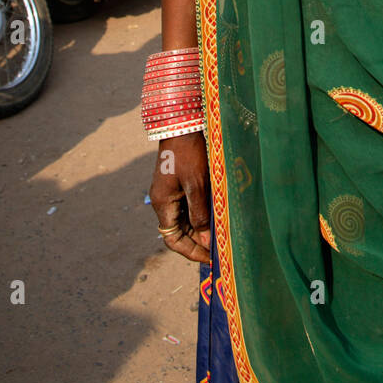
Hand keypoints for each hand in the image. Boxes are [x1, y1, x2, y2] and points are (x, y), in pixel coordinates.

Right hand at [149, 132, 211, 263]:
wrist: (181, 123)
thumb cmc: (189, 153)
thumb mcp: (196, 185)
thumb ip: (199, 214)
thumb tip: (204, 241)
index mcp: (163, 204)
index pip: (173, 240)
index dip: (191, 252)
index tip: (210, 258)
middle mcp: (163, 201)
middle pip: (178, 232)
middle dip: (197, 242)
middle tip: (219, 250)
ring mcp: (169, 193)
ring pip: (184, 220)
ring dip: (199, 230)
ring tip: (219, 236)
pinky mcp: (177, 184)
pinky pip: (187, 207)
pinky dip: (199, 215)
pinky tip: (214, 218)